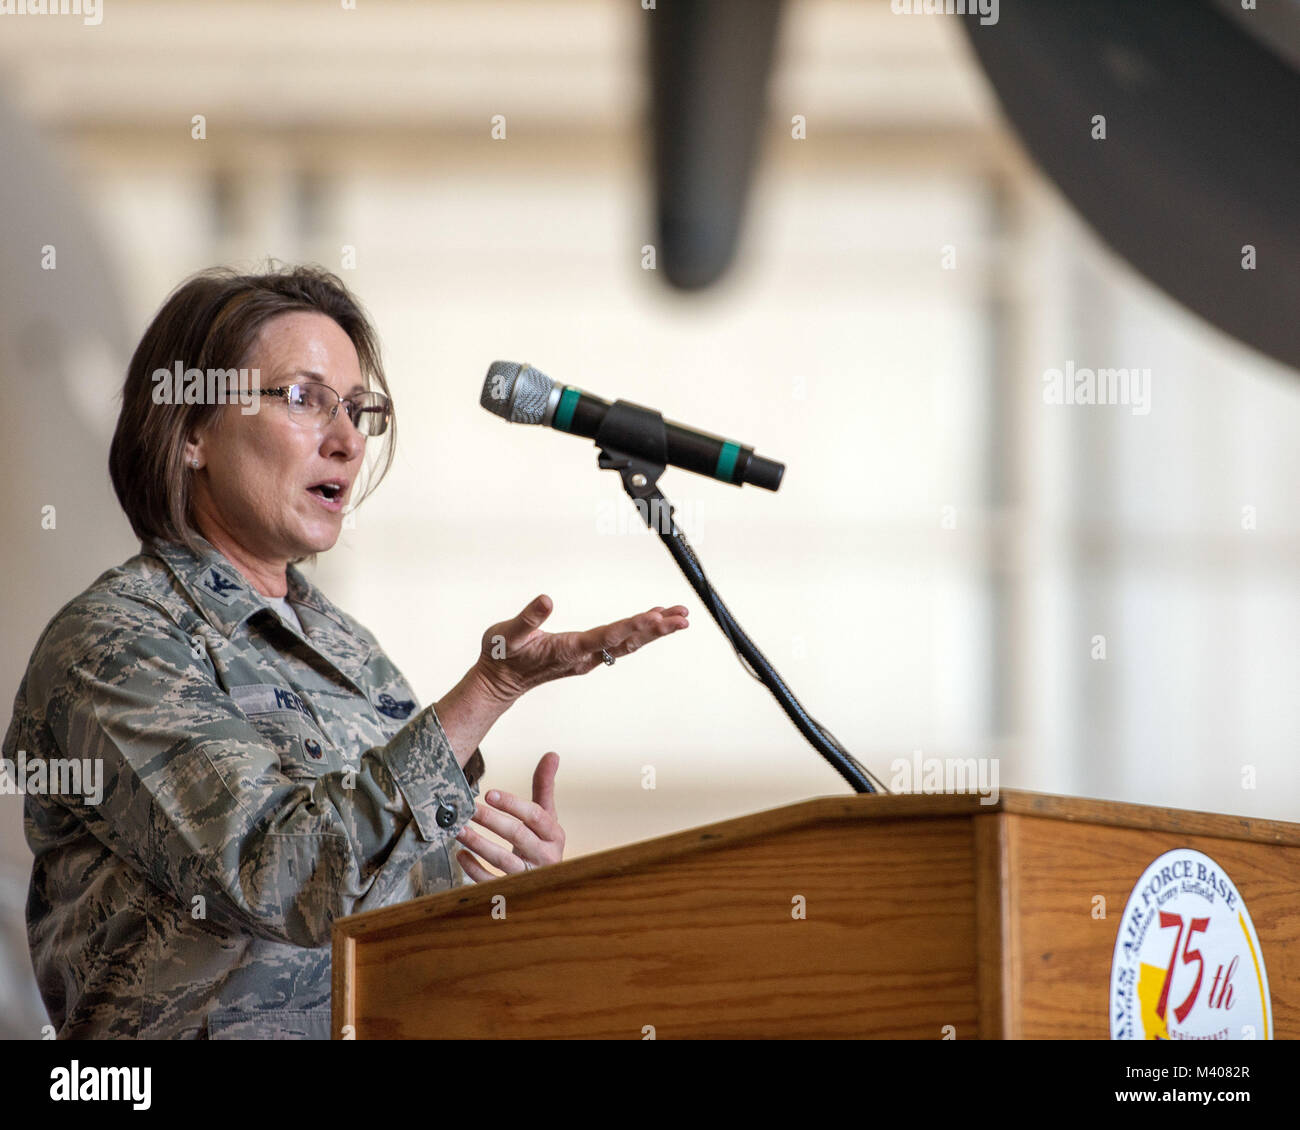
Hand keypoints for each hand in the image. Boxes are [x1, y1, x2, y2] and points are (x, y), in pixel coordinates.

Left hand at [454, 751, 564, 881]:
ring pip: (503, 861)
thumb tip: (552, 754)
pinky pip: (492, 883)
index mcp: (554, 835)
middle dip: (491, 820)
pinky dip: (475, 869)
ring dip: (479, 844)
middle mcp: (546, 857)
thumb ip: (545, 787)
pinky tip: (461, 855)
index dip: (513, 804)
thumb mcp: (547, 817)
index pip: (535, 816)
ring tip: (459, 830)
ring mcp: (530, 877)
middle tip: (468, 809)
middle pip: (518, 836)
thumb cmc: (541, 843)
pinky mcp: (514, 893)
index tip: (490, 793)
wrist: (548, 885)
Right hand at [471, 594, 687, 704]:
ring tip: (679, 616)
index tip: (656, 616)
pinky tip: (653, 620)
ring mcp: (588, 658)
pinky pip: (620, 642)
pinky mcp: (587, 655)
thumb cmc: (500, 656)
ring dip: (654, 630)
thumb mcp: (506, 635)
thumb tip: (546, 600)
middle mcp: (584, 656)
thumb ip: (527, 619)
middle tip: (683, 616)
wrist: (499, 682)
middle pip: (628, 642)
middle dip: (657, 629)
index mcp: (569, 649)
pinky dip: (640, 631)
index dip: (633, 625)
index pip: (608, 636)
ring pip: (628, 643)